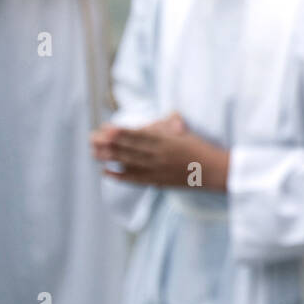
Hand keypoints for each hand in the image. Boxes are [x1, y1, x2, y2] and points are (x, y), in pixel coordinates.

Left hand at [90, 112, 229, 190]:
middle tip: (91, 138)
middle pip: (129, 149)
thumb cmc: (198, 147)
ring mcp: (157, 169)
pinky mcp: (157, 182)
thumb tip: (153, 121)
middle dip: (108, 143)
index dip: (121, 132)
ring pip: (128, 163)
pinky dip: (119, 176)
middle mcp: (159, 155)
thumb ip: (166, 124)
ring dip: (109, 158)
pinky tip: (106, 172)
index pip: (138, 135)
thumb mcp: (184, 131)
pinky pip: (134, 179)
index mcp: (166, 140)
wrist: (212, 170)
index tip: (106, 127)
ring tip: (94, 152)